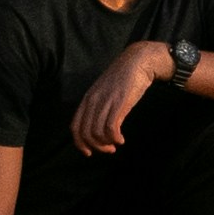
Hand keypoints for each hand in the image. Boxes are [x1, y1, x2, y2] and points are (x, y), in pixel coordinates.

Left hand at [69, 41, 170, 155]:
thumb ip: (98, 106)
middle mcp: (93, 101)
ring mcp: (106, 101)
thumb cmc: (123, 78)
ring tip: (116, 144)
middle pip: (85, 133)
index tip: (89, 152)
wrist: (138, 61)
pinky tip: (121, 139)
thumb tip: (97, 127)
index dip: (80, 143)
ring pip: (97, 133)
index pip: (75, 127)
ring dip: (106, 144)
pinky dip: (115, 138)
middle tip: (108, 149)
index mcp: (87, 99)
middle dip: (96, 147)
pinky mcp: (119, 103)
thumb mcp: (104, 91)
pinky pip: (111, 128)